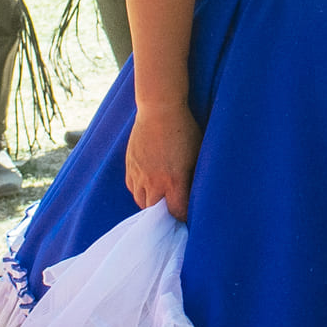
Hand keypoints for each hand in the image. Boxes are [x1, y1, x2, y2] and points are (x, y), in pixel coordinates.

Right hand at [126, 100, 203, 218]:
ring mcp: (138, 174)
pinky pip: (133, 188)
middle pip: (154, 212)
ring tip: (161, 198)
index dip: (183, 216)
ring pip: (141, 201)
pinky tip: (150, 184)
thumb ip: (193, 179)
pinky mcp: (130, 166)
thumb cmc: (184, 130)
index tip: (188, 215)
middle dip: (165, 214)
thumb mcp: (197, 155)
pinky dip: (141, 190)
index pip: (176, 212)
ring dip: (151, 203)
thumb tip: (195, 196)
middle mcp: (153, 181)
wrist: (159, 109)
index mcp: (173, 181)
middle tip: (174, 208)